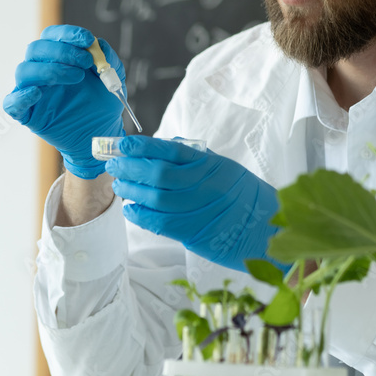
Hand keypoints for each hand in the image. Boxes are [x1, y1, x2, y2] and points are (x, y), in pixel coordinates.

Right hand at [3, 25, 125, 178]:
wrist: (102, 131)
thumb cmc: (102, 103)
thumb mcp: (114, 78)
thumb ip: (108, 59)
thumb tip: (98, 44)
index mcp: (58, 58)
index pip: (51, 36)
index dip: (67, 34)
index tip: (87, 40)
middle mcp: (41, 71)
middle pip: (35, 49)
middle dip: (62, 51)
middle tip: (86, 62)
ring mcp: (33, 91)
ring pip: (23, 71)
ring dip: (49, 70)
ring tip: (77, 78)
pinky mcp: (28, 114)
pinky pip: (11, 103)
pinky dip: (21, 96)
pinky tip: (38, 93)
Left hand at [106, 136, 279, 270]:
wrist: (261, 228)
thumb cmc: (240, 194)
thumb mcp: (222, 167)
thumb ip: (193, 158)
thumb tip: (158, 148)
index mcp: (209, 164)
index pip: (171, 150)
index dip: (143, 146)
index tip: (124, 144)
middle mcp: (203, 185)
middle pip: (158, 173)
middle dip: (130, 167)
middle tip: (114, 165)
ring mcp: (197, 209)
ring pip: (154, 198)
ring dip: (131, 191)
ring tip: (120, 186)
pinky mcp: (192, 231)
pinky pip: (158, 222)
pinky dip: (140, 215)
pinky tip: (130, 209)